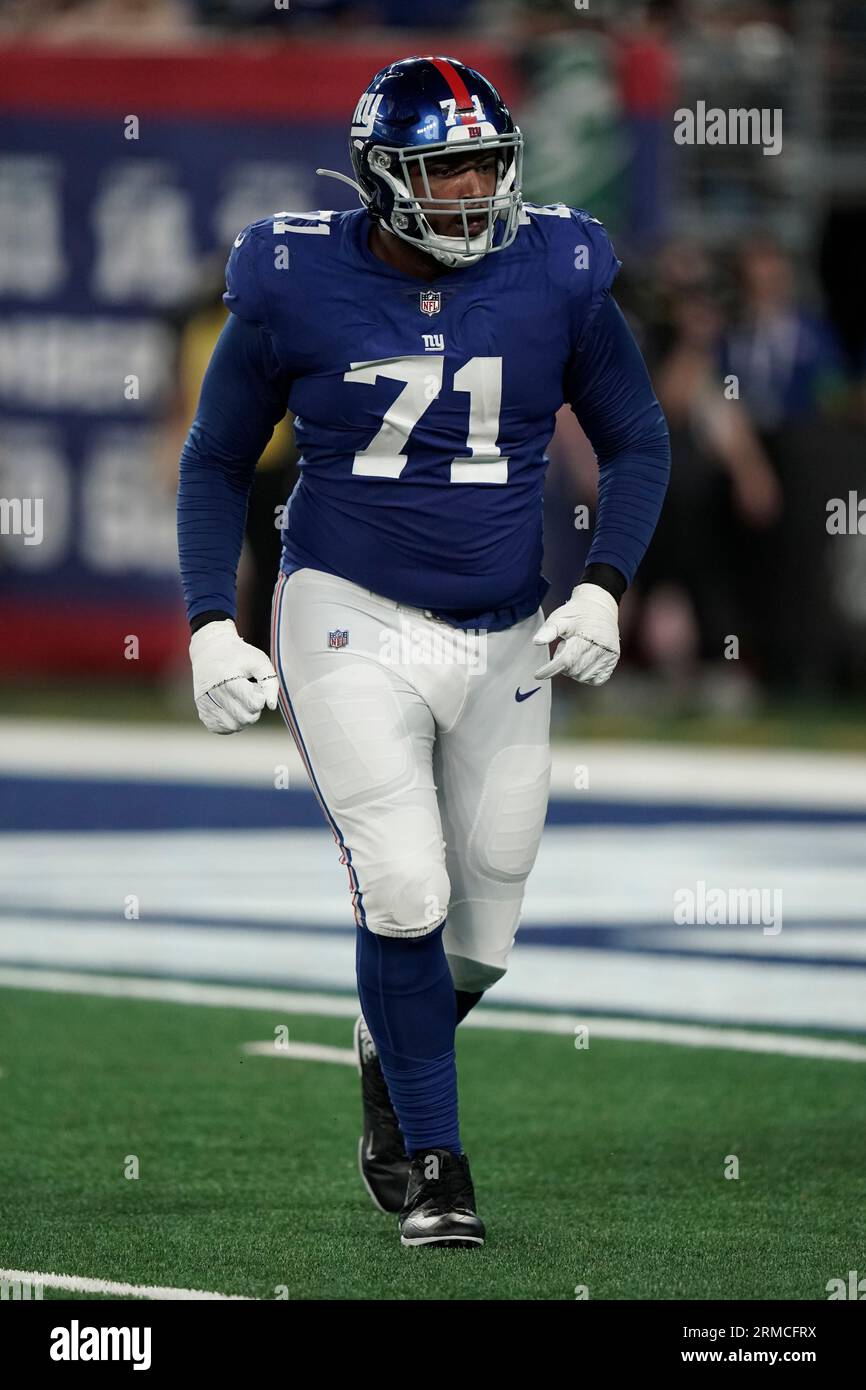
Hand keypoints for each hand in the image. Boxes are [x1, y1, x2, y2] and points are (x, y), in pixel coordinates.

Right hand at [189, 619, 278, 733]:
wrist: (209, 650)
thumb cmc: (237, 655)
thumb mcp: (259, 660)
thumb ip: (270, 682)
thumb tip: (271, 706)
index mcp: (228, 680)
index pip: (254, 705)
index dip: (260, 697)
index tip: (255, 686)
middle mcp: (214, 694)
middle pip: (245, 718)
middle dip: (254, 709)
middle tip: (249, 693)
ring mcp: (206, 705)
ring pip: (234, 726)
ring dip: (243, 717)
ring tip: (240, 701)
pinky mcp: (202, 712)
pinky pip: (221, 728)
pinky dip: (231, 723)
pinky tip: (232, 708)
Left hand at [532, 582, 619, 685]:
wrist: (600, 606)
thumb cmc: (577, 612)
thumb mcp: (560, 617)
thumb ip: (549, 630)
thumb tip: (537, 641)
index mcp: (586, 636)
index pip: (566, 660)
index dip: (550, 669)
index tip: (538, 675)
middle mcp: (600, 646)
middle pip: (574, 670)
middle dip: (562, 666)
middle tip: (563, 649)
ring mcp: (609, 654)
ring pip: (584, 676)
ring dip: (573, 671)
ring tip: (575, 652)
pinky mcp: (613, 660)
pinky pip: (597, 680)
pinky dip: (586, 676)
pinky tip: (582, 663)